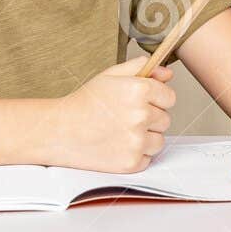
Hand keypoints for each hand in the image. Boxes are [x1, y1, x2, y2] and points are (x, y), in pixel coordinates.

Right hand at [50, 60, 176, 172]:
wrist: (60, 131)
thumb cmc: (84, 104)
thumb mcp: (110, 76)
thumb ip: (141, 69)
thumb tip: (166, 73)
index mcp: (138, 90)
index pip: (170, 97)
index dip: (156, 99)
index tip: (141, 102)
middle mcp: (141, 115)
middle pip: (165, 119)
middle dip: (150, 118)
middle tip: (125, 117)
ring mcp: (137, 141)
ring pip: (159, 141)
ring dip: (146, 138)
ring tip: (122, 132)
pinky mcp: (131, 162)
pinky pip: (148, 158)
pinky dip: (136, 155)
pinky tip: (119, 145)